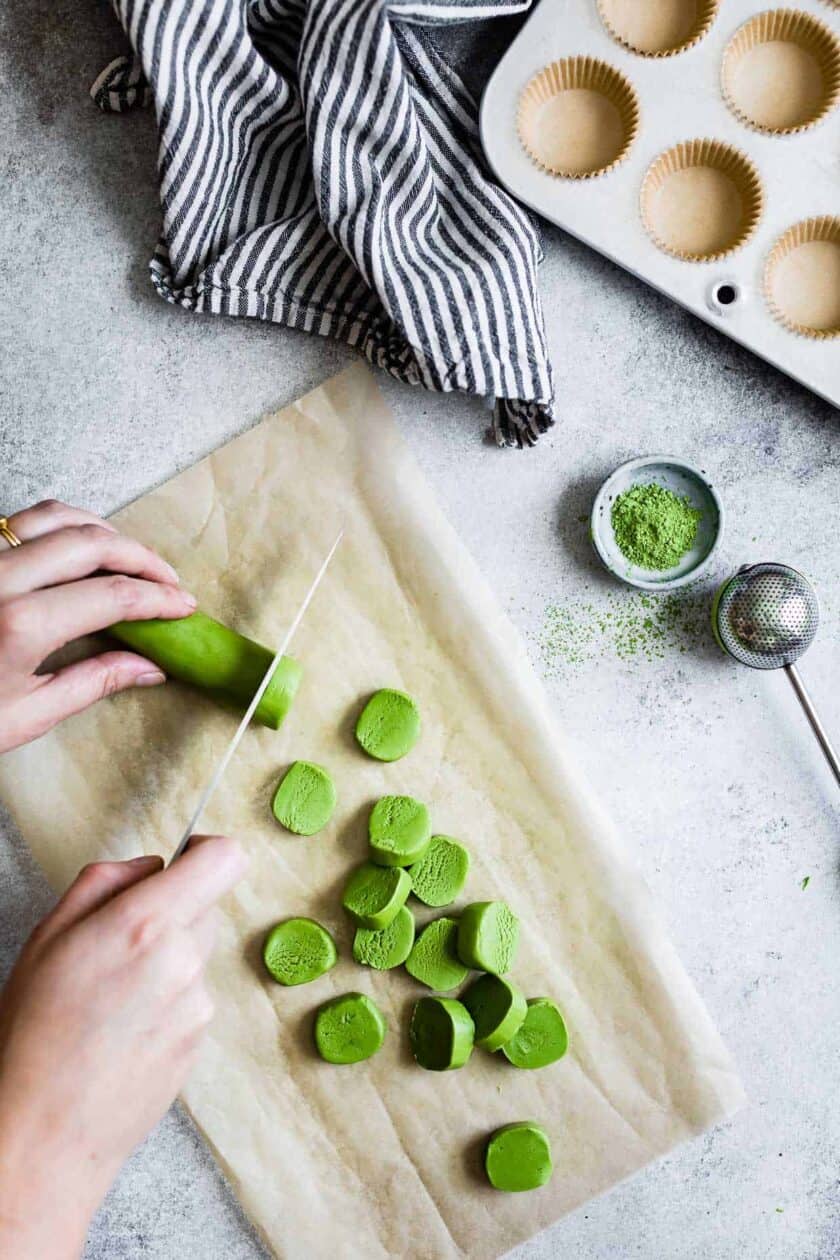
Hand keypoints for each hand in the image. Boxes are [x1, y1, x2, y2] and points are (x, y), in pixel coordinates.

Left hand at [0, 499, 195, 753]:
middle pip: (94, 543)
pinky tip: (80, 547)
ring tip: (130, 559)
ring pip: (58, 516)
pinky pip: (24, 520)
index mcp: (21, 625)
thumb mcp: (26, 715)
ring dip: (104, 531)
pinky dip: (63, 524)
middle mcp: (1, 578)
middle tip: (168, 581)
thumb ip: (93, 682)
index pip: (115, 596)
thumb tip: (149, 667)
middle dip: (142, 558)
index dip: (159, 599)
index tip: (183, 607)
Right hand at [0, 836, 246, 1259]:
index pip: (225, 860)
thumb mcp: (50, 934)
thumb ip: (107, 881)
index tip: (186, 859)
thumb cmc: (33, 1032)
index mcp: (146, 924)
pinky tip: (124, 1030)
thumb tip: (152, 866)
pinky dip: (167, 1002)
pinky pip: (193, 998)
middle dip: (172, 913)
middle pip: (207, 908)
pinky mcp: (200, 1041)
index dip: (208, 851)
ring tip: (113, 998)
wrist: (42, 1133)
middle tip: (119, 944)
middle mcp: (184, 960)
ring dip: (169, 961)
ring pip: (198, 955)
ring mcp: (198, 1005)